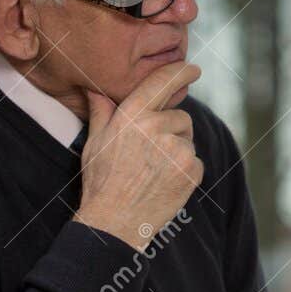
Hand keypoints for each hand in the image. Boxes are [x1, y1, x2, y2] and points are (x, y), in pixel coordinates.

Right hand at [74, 62, 203, 249]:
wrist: (114, 222)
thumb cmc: (101, 181)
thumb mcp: (95, 142)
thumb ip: (102, 111)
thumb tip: (96, 88)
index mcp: (133, 116)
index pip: (163, 81)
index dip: (181, 71)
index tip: (193, 69)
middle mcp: (158, 127)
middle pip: (180, 116)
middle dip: (170, 128)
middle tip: (147, 153)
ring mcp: (178, 149)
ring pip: (187, 139)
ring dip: (177, 148)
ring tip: (152, 169)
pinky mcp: (192, 170)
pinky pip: (195, 160)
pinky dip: (185, 168)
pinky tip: (163, 181)